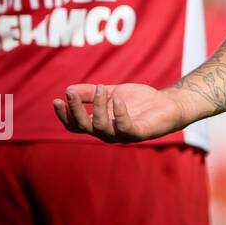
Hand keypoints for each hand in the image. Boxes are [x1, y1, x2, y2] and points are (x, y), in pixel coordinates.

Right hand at [54, 83, 186, 142]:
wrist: (167, 103)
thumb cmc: (139, 100)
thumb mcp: (112, 92)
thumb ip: (91, 92)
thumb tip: (68, 89)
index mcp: (99, 124)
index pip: (75, 125)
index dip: (64, 115)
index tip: (57, 99)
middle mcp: (107, 132)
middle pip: (83, 127)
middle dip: (75, 111)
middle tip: (71, 94)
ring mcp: (122, 135)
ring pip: (100, 127)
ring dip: (97, 107)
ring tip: (101, 89)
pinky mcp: (138, 133)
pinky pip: (124, 127)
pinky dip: (119, 113)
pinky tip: (118, 99)